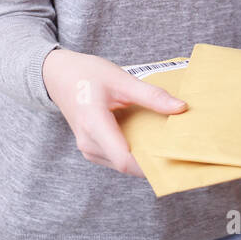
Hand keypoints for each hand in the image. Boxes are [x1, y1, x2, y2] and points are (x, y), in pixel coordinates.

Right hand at [42, 48, 185, 175]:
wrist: (59, 76)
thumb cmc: (87, 75)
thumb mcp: (121, 79)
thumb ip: (151, 95)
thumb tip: (181, 108)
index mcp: (94, 124)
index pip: (124, 159)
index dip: (151, 164)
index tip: (176, 159)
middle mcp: (88, 143)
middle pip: (127, 164)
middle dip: (153, 161)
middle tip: (182, 152)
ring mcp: (88, 149)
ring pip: (123, 164)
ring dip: (145, 158)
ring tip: (171, 145)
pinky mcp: (92, 149)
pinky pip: (117, 158)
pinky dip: (135, 153)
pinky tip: (152, 141)